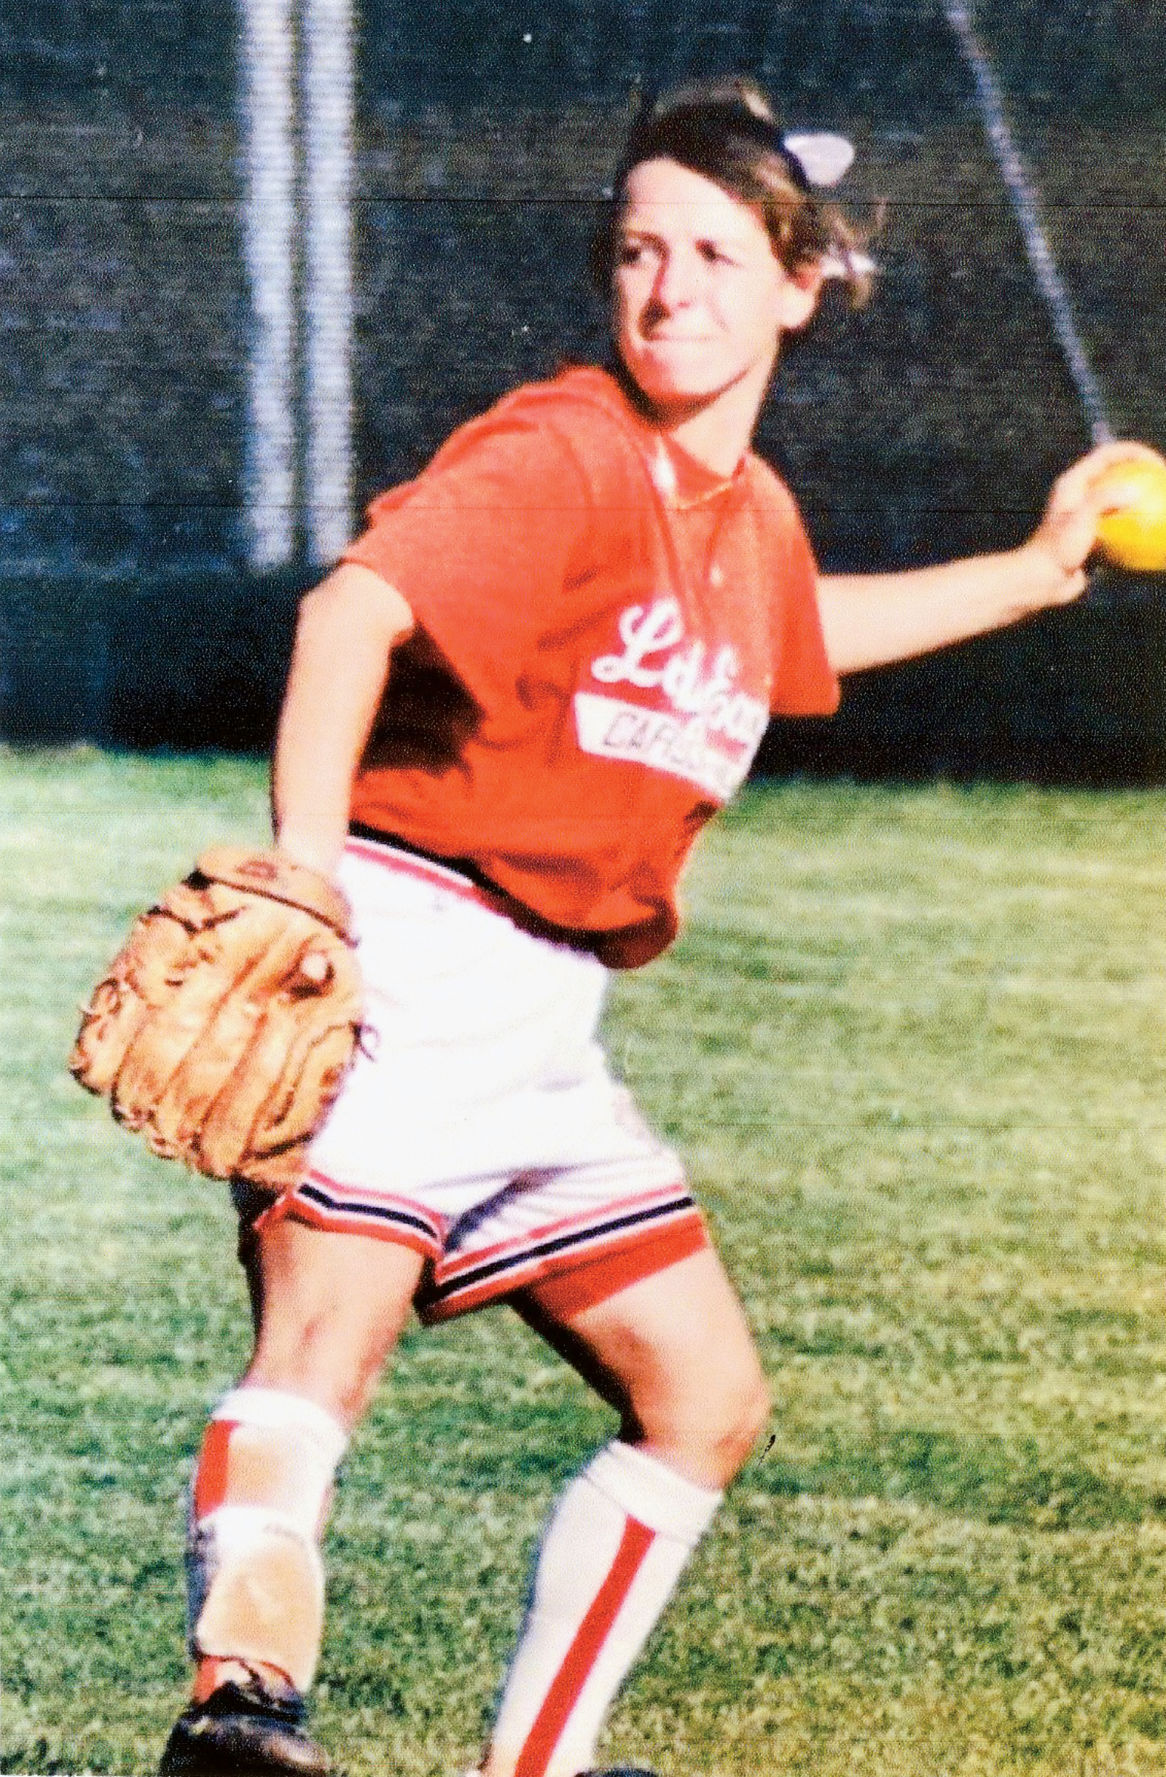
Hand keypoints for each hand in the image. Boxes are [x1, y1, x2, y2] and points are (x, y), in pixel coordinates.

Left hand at [1022, 441, 1165, 603]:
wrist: (1043, 580)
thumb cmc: (1057, 548)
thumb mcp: (1081, 518)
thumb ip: (1106, 499)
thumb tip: (1137, 490)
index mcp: (1075, 482)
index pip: (1110, 453)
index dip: (1136, 452)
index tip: (1159, 466)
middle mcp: (1081, 494)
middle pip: (1118, 473)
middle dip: (1143, 474)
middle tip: (1165, 484)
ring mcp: (1088, 515)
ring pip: (1121, 501)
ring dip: (1143, 502)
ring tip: (1164, 507)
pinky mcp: (1094, 535)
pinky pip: (1121, 526)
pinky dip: (1138, 527)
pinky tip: (1157, 536)